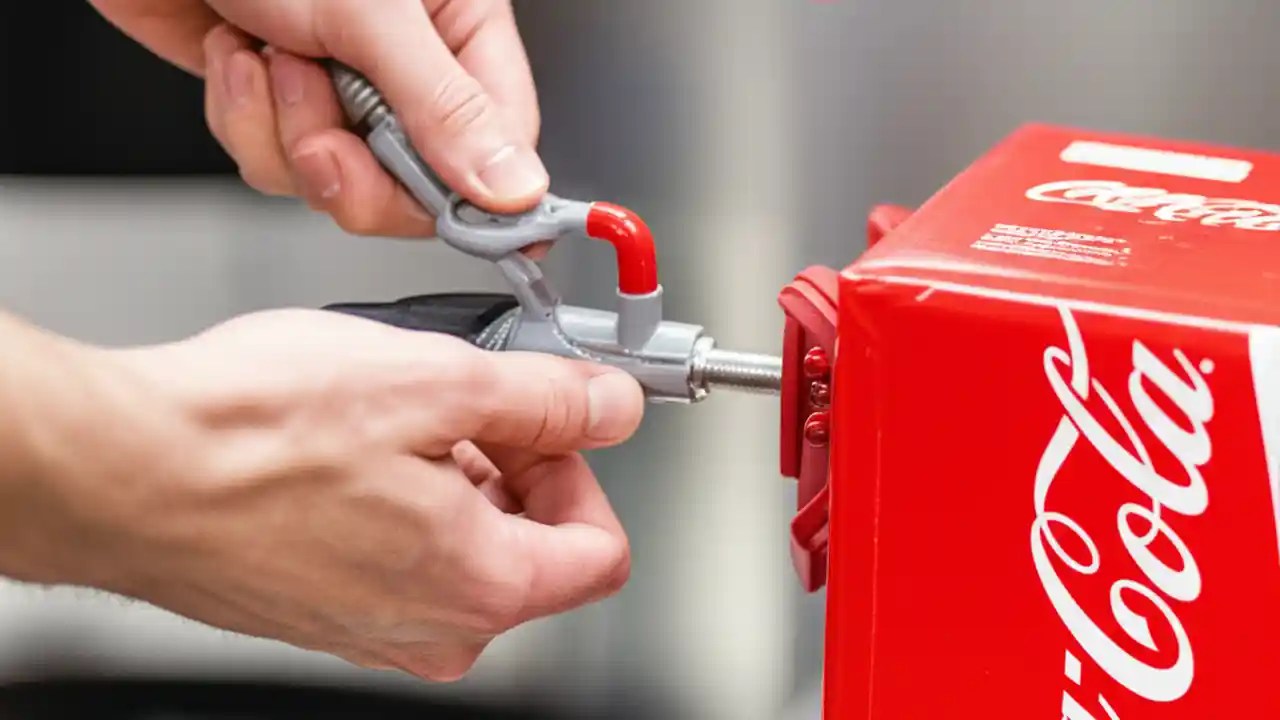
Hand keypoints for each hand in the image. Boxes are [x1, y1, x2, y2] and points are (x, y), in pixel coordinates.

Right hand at [17, 309, 641, 679]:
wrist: (122, 473)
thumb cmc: (251, 437)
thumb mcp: (435, 385)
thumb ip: (547, 402)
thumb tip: (608, 408)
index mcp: (483, 588)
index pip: (599, 550)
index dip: (583, 472)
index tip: (549, 424)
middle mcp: (434, 630)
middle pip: (533, 550)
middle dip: (516, 465)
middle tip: (463, 401)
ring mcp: (375, 630)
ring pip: (464, 550)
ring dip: (454, 476)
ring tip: (392, 416)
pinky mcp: (325, 611)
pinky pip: (401, 558)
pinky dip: (400, 499)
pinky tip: (348, 449)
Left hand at [87, 0, 545, 236]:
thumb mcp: (371, 14)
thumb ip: (444, 106)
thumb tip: (513, 185)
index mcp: (460, 31)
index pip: (500, 147)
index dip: (480, 198)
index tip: (460, 227)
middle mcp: (409, 70)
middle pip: (417, 187)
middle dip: (357, 170)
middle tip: (327, 131)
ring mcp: (343, 93)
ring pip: (338, 183)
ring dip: (289, 133)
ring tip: (273, 56)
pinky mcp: (280, 107)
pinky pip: (275, 165)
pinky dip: (244, 121)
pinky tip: (238, 54)